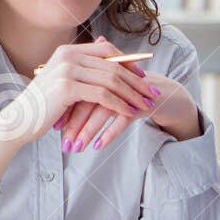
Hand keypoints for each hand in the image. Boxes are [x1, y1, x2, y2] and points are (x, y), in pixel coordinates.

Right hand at [0, 37, 157, 150]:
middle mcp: (67, 55)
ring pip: (111, 80)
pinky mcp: (67, 88)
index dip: (129, 62)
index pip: (107, 50)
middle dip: (137, 80)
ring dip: (132, 94)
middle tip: (153, 92)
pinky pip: (103, 95)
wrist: (19, 120)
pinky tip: (130, 113)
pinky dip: (120, 104)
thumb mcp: (64, 82)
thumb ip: (84, 70)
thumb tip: (105, 61)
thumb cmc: (43, 105)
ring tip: (146, 105)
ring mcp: (67, 70)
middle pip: (113, 65)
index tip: (144, 76)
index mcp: (68, 51)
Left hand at [62, 69, 204, 151]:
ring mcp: (128, 90)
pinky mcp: (141, 103)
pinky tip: (97, 146)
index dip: (65, 109)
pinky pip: (122, 119)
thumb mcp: (107, 93)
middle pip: (87, 100)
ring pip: (102, 110)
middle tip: (62, 143)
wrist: (166, 95)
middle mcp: (113, 79)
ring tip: (76, 148)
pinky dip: (109, 133)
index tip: (54, 128)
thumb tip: (63, 106)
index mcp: (102, 72)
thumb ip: (85, 97)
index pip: (78, 89)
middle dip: (74, 124)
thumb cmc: (131, 94)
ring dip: (88, 131)